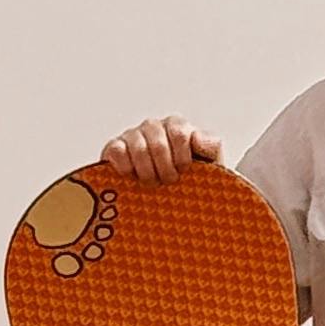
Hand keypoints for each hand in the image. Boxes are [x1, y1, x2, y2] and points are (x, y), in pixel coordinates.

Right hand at [100, 117, 220, 184]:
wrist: (168, 199)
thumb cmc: (189, 179)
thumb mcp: (209, 164)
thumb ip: (210, 146)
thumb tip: (197, 137)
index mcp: (177, 126)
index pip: (180, 133)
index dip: (182, 158)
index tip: (184, 173)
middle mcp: (154, 127)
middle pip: (158, 143)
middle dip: (165, 169)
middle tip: (168, 182)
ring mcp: (132, 135)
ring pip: (138, 148)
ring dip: (147, 171)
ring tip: (152, 184)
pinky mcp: (114, 147)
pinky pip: (116, 150)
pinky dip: (125, 167)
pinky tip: (132, 178)